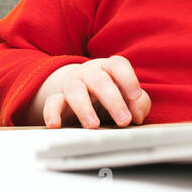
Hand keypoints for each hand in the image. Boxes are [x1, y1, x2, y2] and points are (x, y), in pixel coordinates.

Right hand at [29, 55, 151, 128]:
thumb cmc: (108, 96)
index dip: (128, 78)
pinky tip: (55, 124)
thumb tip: (137, 114)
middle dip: (113, 101)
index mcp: (108, 69)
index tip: (135, 96)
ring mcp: (72, 84)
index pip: (118, 65)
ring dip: (84, 108)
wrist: (78, 94)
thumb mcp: (126, 98)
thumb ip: (139, 103)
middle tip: (123, 121)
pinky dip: (52, 113)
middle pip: (100, 81)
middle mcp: (89, 73)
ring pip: (75, 90)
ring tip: (93, 126)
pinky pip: (52, 102)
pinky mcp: (56, 98)